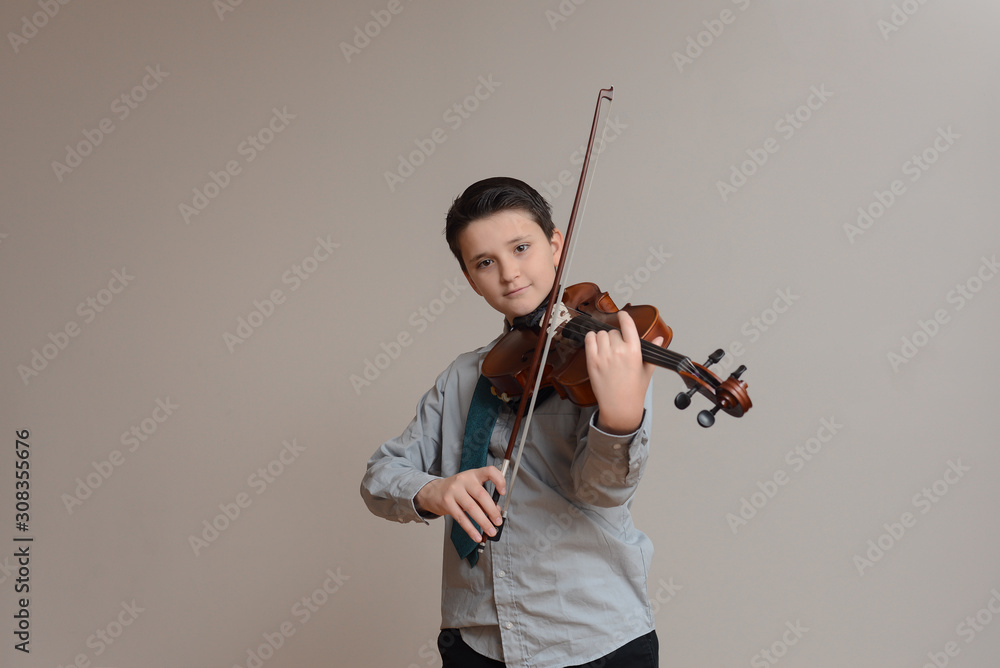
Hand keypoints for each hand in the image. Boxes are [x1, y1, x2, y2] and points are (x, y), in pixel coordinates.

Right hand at [415, 467, 505, 542]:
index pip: (490, 471)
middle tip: (498, 521)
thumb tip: (496, 512)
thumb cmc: (457, 490)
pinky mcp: (447, 503)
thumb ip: (484, 498)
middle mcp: (464, 480)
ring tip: (491, 531)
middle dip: (492, 511)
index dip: (499, 480)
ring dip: (483, 522)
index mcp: (473, 474)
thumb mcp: (471, 488)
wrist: (434, 491)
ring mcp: (454, 491)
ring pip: (472, 508)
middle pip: (481, 495)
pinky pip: (461, 518)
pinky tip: (477, 536)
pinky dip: (471, 529)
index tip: (503, 492)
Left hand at [584, 310, 662, 433]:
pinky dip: (591, 339)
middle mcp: (618, 351)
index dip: (625, 317)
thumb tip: (660, 338)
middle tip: (618, 348)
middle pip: (613, 331)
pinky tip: (595, 344)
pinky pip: (589, 340)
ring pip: (601, 334)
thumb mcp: (647, 370)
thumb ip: (652, 350)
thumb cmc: (634, 391)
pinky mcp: (592, 361)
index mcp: (634, 351)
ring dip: (603, 338)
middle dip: (616, 337)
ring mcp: (604, 356)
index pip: (628, 325)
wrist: (620, 407)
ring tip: (607, 348)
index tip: (622, 314)